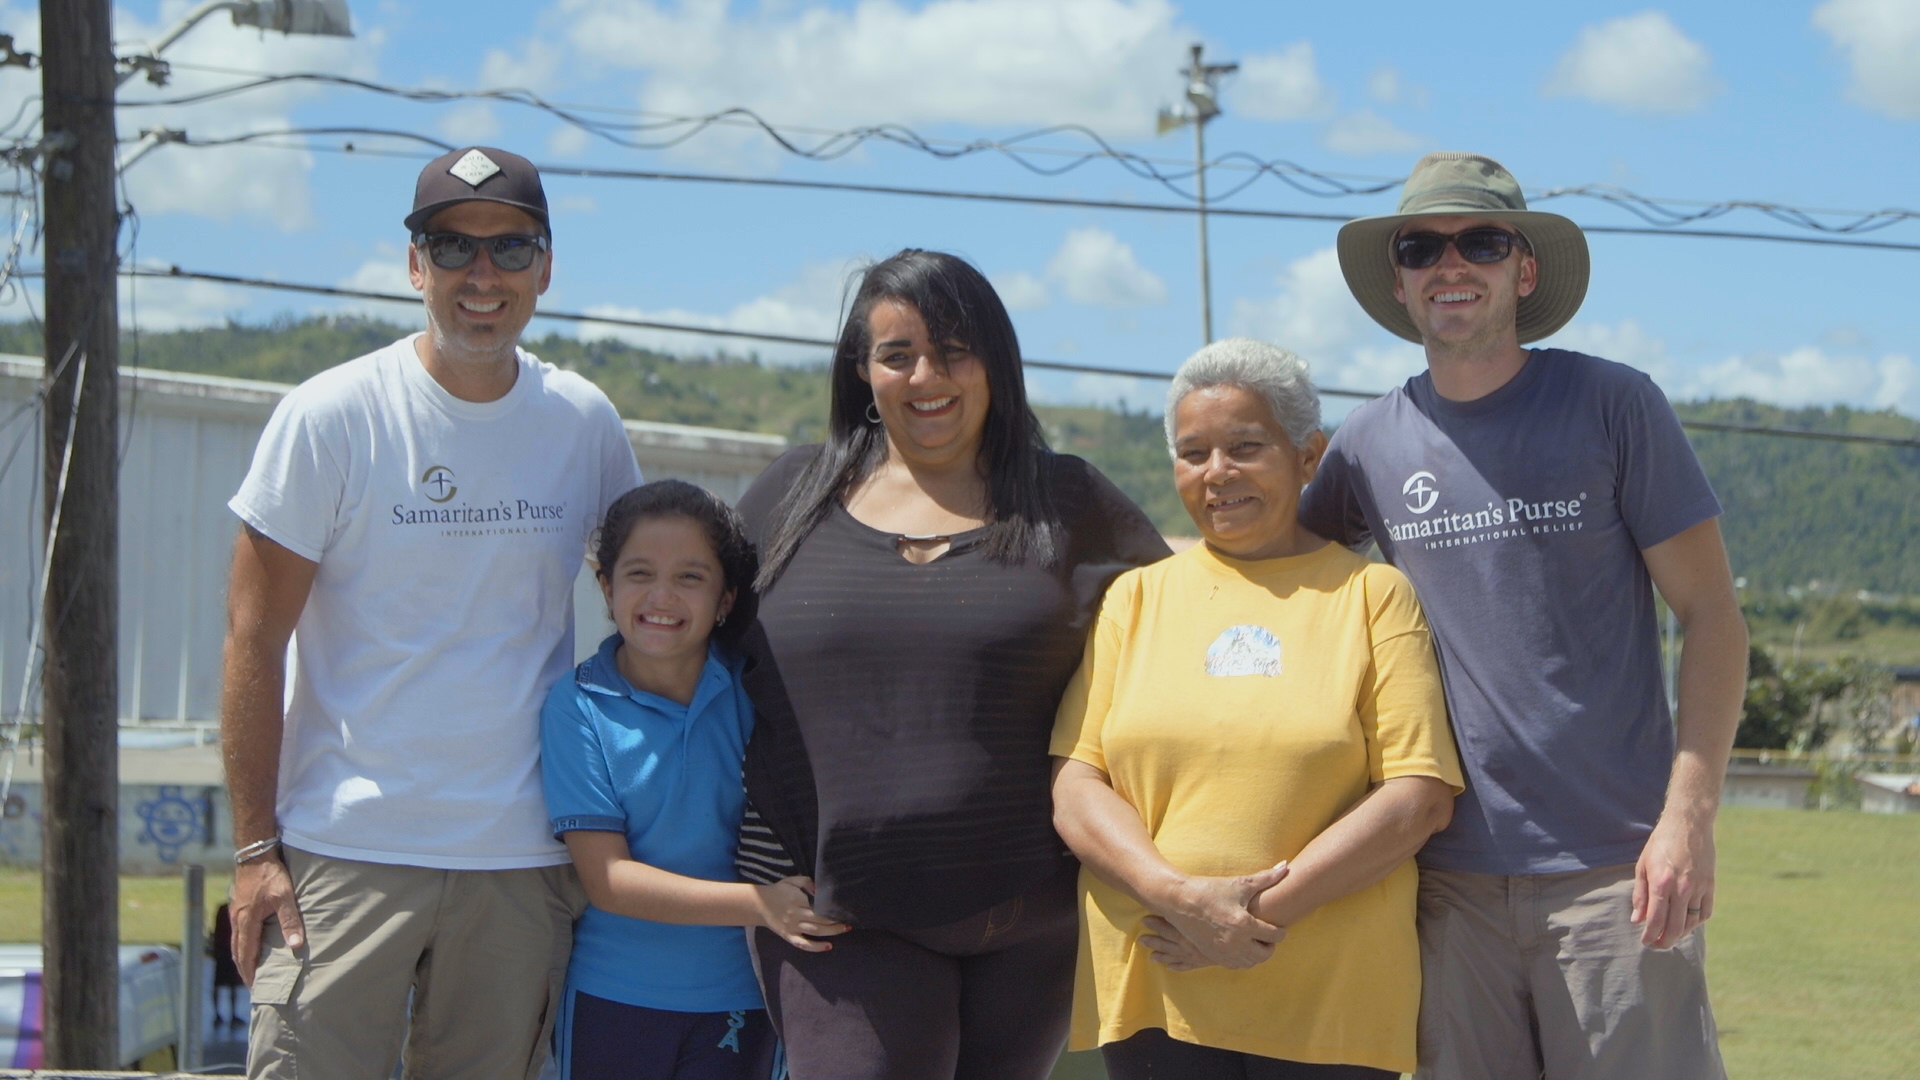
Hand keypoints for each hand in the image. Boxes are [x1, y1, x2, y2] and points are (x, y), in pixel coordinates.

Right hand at [231, 853, 304, 985]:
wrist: (255, 853)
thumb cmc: (271, 875)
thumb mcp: (284, 897)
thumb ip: (290, 920)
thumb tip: (296, 945)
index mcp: (246, 922)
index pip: (245, 956)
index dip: (250, 974)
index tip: (255, 988)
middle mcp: (237, 920)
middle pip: (238, 952)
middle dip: (245, 970)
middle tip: (254, 986)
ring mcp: (236, 913)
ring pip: (237, 943)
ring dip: (243, 958)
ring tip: (253, 971)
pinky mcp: (239, 907)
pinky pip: (239, 933)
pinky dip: (243, 945)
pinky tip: (252, 946)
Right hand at [754, 876, 849, 952]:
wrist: (759, 905)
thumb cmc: (779, 891)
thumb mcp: (791, 880)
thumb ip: (806, 882)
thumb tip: (819, 890)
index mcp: (797, 900)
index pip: (818, 906)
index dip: (832, 909)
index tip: (844, 908)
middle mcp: (796, 915)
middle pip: (820, 920)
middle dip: (836, 921)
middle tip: (849, 920)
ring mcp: (792, 927)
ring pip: (815, 932)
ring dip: (831, 932)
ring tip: (845, 929)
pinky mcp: (789, 936)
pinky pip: (803, 944)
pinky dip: (816, 947)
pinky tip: (828, 947)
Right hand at [1151, 862, 1289, 970]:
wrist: (1180, 901)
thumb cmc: (1210, 890)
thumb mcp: (1239, 884)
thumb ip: (1266, 877)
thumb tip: (1286, 866)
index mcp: (1243, 924)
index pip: (1274, 936)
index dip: (1281, 932)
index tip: (1279, 928)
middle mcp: (1235, 941)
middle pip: (1265, 954)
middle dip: (1271, 946)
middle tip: (1269, 938)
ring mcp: (1223, 951)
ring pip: (1251, 963)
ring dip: (1257, 955)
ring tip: (1256, 943)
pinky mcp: (1213, 955)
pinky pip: (1235, 965)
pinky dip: (1243, 960)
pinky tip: (1242, 948)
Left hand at [1632, 810, 1714, 949]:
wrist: (1688, 824)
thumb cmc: (1661, 843)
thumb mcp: (1643, 865)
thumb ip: (1640, 895)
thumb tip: (1637, 920)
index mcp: (1661, 883)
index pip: (1655, 920)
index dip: (1650, 936)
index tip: (1645, 942)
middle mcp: (1681, 889)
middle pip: (1675, 928)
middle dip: (1665, 942)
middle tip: (1657, 945)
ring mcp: (1699, 888)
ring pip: (1691, 923)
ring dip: (1680, 934)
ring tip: (1669, 935)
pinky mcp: (1711, 885)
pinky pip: (1705, 912)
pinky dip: (1696, 923)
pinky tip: (1686, 923)